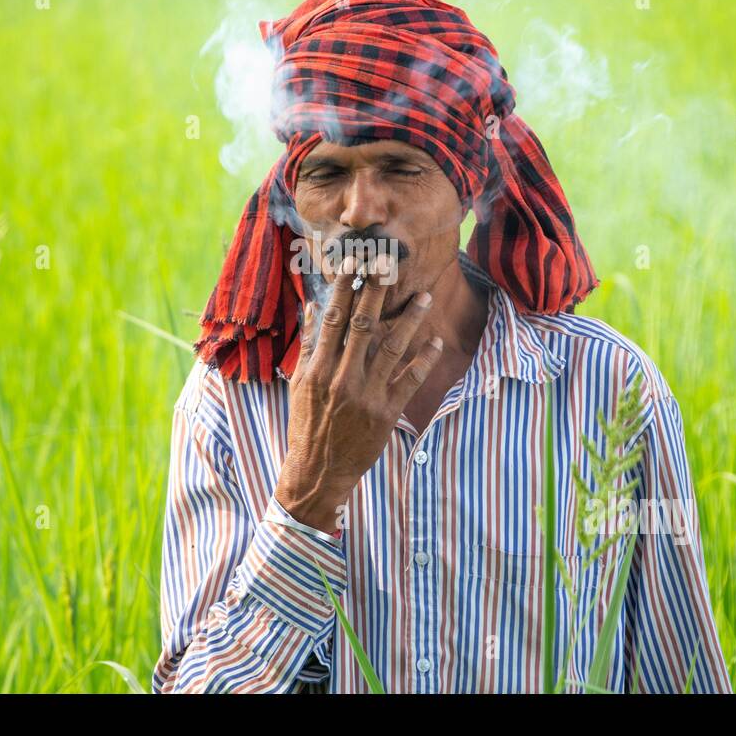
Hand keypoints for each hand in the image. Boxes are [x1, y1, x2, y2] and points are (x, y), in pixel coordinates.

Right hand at [274, 255, 442, 534]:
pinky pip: (410, 380)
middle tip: (391, 265)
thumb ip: (308, 346)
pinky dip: (424, 359)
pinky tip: (436, 341)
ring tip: (426, 297)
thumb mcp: (300, 384)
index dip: (345, 289)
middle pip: (364, 327)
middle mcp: (342, 379)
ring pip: (392, 349)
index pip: (333, 320)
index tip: (355, 263)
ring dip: (411, 320)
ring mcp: (367, 396)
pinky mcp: (386, 412)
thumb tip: (311, 308)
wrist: (318, 471)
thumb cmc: (307, 424)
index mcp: (318, 369)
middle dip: (377, 294)